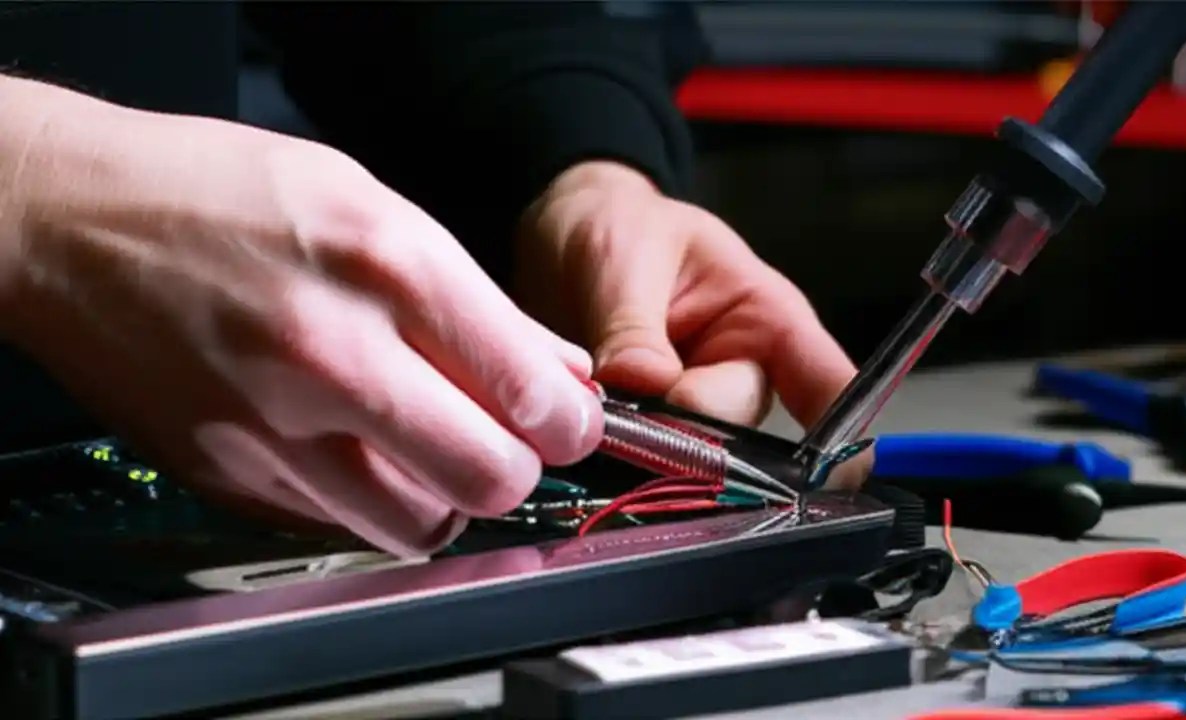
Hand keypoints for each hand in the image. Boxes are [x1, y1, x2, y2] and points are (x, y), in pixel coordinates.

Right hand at [0, 77, 602, 555]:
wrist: (73, 223)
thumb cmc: (222, 197)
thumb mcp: (373, 206)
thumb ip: (480, 303)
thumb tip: (561, 372)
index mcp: (389, 267)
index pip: (530, 392)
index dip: (572, 423)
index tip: (568, 423)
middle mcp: (334, 354)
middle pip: (491, 477)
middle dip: (517, 468)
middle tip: (504, 442)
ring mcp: (273, 425)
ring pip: (420, 525)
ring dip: (444, 498)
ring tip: (425, 450)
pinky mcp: (230, 474)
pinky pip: (339, 524)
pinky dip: (367, 501)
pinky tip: (349, 447)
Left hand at [515, 161, 871, 489]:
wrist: (564, 239)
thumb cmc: (617, 230)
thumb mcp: (624, 258)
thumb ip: (634, 325)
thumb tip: (643, 383)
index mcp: (767, 322)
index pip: (829, 389)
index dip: (837, 447)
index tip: (818, 482)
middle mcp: (742, 378)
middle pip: (739, 438)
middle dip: (680, 431)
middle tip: (618, 400)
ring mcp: (696, 415)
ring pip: (685, 460)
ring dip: (639, 447)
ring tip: (592, 401)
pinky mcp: (649, 437)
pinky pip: (640, 467)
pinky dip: (611, 458)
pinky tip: (583, 429)